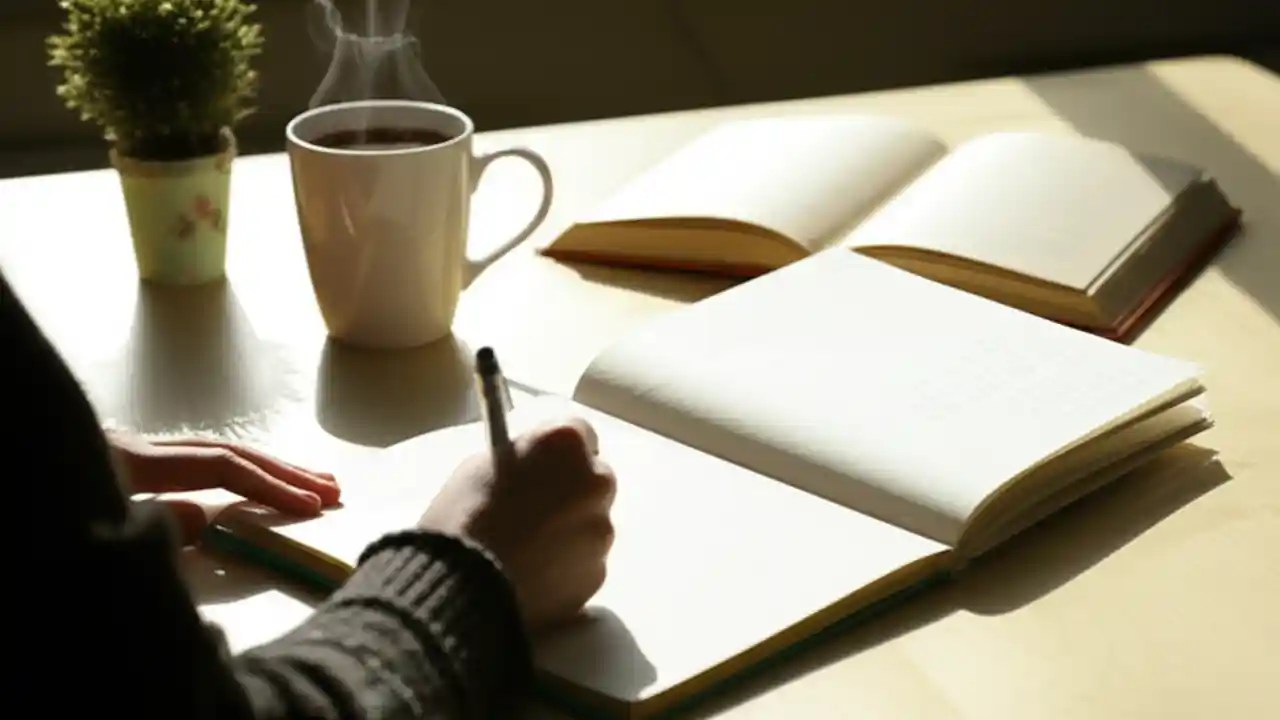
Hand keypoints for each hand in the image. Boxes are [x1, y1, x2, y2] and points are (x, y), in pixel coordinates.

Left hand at [107, 431, 341, 545]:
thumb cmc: (21, 536)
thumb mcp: (99, 533)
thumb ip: (154, 528)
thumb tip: (205, 522)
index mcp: (130, 462)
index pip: (221, 466)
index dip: (269, 486)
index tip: (310, 508)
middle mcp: (136, 448)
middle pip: (227, 451)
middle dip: (283, 472)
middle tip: (332, 491)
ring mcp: (129, 453)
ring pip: (213, 452)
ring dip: (265, 468)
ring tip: (312, 483)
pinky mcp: (122, 466)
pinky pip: (194, 462)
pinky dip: (233, 472)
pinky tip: (254, 483)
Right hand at [419, 416, 616, 632]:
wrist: (462, 588)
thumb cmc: (464, 516)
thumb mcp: (481, 466)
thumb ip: (521, 460)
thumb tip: (532, 468)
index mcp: (566, 444)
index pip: (579, 432)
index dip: (557, 451)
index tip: (542, 465)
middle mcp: (596, 482)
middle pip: (592, 479)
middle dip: (570, 490)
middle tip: (534, 509)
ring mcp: (602, 531)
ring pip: (591, 524)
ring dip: (569, 530)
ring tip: (528, 550)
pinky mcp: (598, 574)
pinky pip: (585, 563)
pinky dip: (567, 567)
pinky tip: (534, 576)